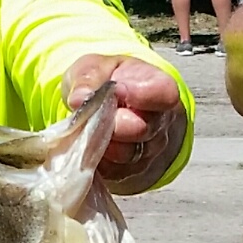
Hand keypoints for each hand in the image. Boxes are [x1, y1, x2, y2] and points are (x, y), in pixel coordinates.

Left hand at [63, 54, 186, 192]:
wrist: (109, 109)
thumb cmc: (106, 84)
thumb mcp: (94, 69)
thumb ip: (88, 79)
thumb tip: (79, 99)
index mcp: (159, 89)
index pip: (164, 95)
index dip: (141, 95)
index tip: (117, 90)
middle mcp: (161, 123)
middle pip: (143, 130)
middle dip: (114, 124)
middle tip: (95, 117)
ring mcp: (151, 151)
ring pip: (129, 155)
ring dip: (103, 145)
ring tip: (86, 132)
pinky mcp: (135, 174)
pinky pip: (117, 173)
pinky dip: (99, 163)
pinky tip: (88, 149)